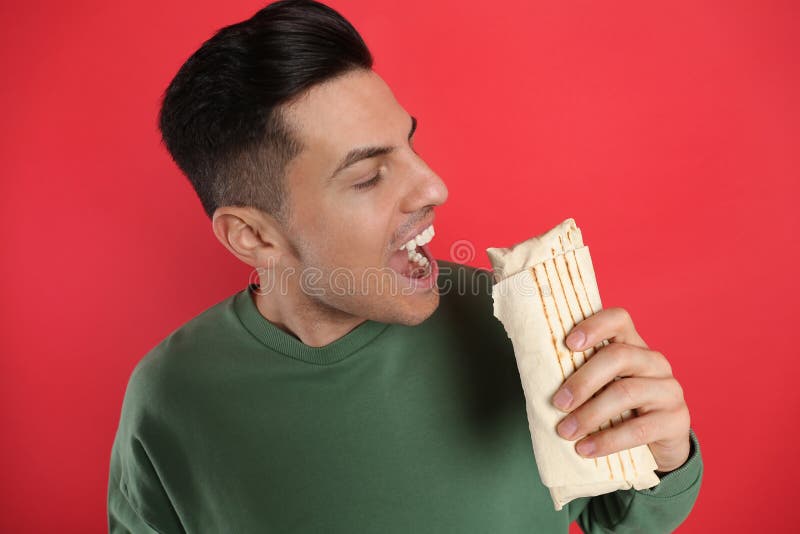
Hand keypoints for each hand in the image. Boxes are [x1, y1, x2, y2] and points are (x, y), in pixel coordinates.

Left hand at [551, 307, 690, 472]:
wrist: (657, 445)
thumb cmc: (617, 409)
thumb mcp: (601, 387)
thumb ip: (580, 375)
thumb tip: (534, 374)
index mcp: (632, 345)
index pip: (618, 319)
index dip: (594, 326)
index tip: (568, 344)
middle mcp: (654, 362)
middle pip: (619, 357)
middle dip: (583, 380)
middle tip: (557, 403)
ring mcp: (669, 389)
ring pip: (626, 393)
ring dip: (590, 414)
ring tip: (565, 432)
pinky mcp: (676, 420)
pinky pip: (639, 429)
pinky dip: (607, 440)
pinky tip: (585, 449)